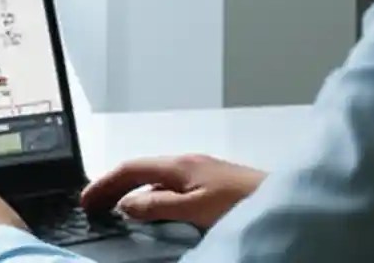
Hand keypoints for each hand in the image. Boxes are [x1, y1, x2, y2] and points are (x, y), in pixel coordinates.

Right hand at [80, 155, 265, 228]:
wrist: (287, 203)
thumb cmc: (245, 203)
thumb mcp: (195, 209)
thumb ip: (159, 205)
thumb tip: (127, 204)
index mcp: (180, 165)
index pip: (130, 168)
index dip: (104, 183)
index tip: (86, 199)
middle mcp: (188, 163)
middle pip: (140, 170)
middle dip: (114, 185)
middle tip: (94, 204)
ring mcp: (202, 172)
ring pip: (156, 178)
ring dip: (132, 191)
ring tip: (117, 208)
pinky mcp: (213, 184)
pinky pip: (171, 186)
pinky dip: (152, 195)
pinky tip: (155, 210)